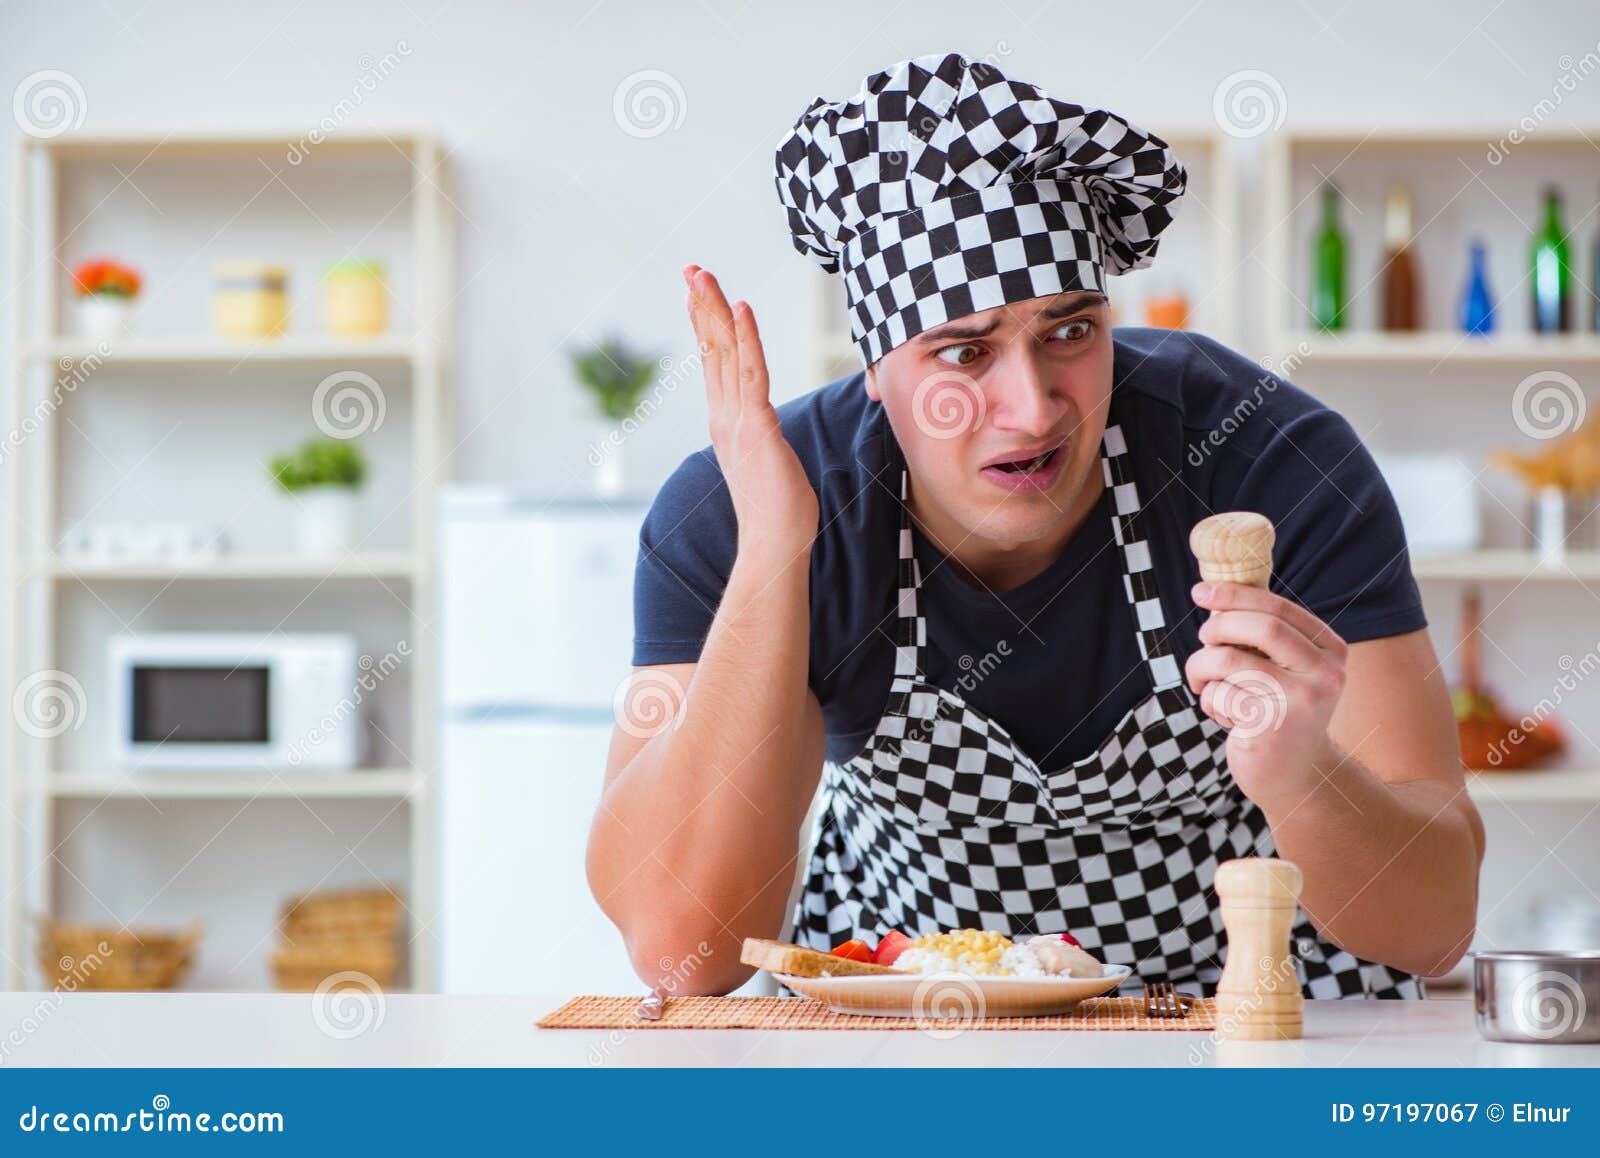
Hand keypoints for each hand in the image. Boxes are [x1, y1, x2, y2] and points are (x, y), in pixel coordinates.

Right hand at [684, 265, 818, 568]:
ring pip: (724, 352)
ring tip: (701, 275)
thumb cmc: (779, 513)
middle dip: (701, 306)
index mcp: (726, 423)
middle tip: (691, 270)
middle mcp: (724, 416)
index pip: (715, 364)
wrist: (774, 545)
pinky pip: (751, 370)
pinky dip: (746, 336)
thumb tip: (770, 436)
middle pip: (711, 349)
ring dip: (713, 309)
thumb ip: (764, 441)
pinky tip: (740, 307)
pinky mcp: (756, 424)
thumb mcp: (769, 463)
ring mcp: (736, 419)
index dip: (707, 326)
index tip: (699, 294)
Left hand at [1185, 580, 1348, 812]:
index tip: (1200, 591)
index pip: (1279, 609)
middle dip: (1219, 627)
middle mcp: (1325, 674)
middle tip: (1203, 639)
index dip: (1235, 595)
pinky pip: (1221, 694)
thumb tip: (1214, 593)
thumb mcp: (1285, 669)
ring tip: (1204, 683)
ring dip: (1202, 667)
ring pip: (1229, 660)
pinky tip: (1224, 716)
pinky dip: (1210, 700)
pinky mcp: (1272, 727)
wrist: (1295, 775)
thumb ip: (1263, 635)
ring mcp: (1302, 702)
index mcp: (1331, 650)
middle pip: (1260, 628)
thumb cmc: (1278, 711)